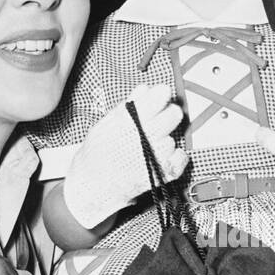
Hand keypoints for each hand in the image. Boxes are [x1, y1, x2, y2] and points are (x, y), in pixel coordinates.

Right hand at [63, 83, 187, 229]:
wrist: (93, 186)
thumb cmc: (97, 154)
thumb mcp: (106, 123)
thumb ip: (128, 106)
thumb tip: (145, 89)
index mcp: (131, 121)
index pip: (161, 96)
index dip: (161, 94)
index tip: (160, 96)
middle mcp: (146, 137)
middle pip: (175, 114)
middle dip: (167, 113)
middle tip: (157, 120)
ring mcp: (156, 156)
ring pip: (173, 137)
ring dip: (165, 139)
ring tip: (147, 146)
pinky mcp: (163, 174)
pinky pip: (181, 157)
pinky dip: (175, 156)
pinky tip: (161, 155)